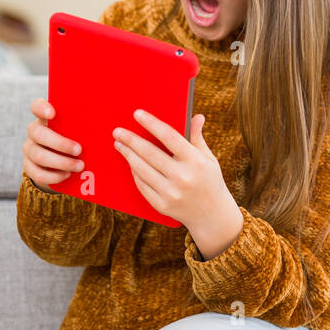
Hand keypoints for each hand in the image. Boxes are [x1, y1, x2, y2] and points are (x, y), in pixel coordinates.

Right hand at [24, 97, 83, 192]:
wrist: (59, 164)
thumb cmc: (75, 141)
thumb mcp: (78, 131)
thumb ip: (84, 126)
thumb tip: (108, 128)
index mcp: (45, 118)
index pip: (36, 107)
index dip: (42, 108)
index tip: (52, 113)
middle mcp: (34, 132)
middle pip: (38, 133)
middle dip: (60, 143)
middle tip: (79, 150)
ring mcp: (29, 149)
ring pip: (39, 155)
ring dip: (61, 162)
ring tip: (80, 166)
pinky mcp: (28, 167)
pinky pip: (37, 173)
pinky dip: (54, 176)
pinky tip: (67, 175)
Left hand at [113, 110, 241, 251]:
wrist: (212, 215)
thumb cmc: (208, 181)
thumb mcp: (208, 159)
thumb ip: (197, 138)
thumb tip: (196, 116)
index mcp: (196, 162)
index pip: (169, 137)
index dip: (151, 123)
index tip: (137, 114)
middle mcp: (183, 178)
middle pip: (150, 153)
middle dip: (130, 140)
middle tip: (118, 131)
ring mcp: (171, 193)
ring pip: (141, 168)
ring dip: (127, 154)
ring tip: (119, 144)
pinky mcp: (162, 205)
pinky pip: (141, 184)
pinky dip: (134, 171)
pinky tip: (130, 162)